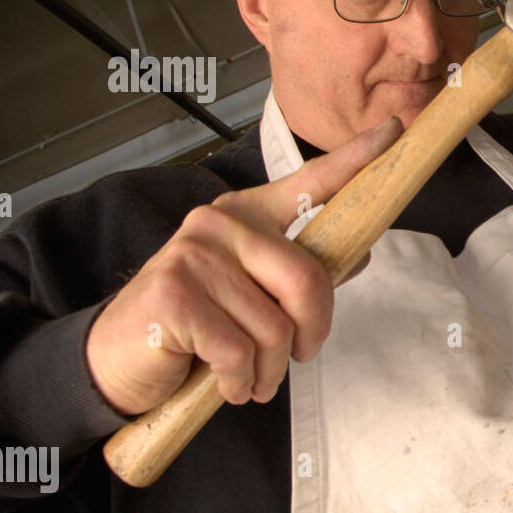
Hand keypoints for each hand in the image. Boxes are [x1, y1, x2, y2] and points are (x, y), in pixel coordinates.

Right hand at [86, 117, 402, 414]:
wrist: (117, 363)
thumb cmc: (193, 328)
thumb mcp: (253, 297)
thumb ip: (301, 274)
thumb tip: (361, 252)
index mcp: (246, 216)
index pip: (309, 182)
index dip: (354, 159)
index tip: (395, 129)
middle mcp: (219, 224)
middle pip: (307, 279)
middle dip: (311, 332)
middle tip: (295, 357)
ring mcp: (193, 255)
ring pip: (275, 327)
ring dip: (269, 370)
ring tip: (248, 376)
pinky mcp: (175, 294)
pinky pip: (240, 352)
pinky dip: (239, 381)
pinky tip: (222, 382)